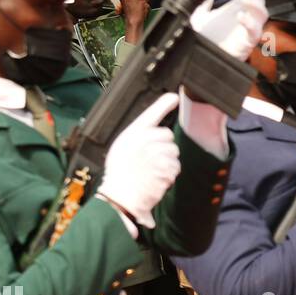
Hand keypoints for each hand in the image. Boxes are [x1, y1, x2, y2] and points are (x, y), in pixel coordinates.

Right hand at [97, 93, 180, 227]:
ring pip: (174, 152)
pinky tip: (156, 179)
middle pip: (168, 136)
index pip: (151, 114)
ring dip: (167, 162)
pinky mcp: (167, 167)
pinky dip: (169, 175)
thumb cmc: (120, 174)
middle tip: (149, 161)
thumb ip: (138, 137)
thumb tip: (156, 131)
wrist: (120, 197)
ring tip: (151, 171)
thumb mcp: (123, 148)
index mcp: (133, 133)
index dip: (164, 104)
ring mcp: (157, 154)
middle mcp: (146, 140)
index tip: (175, 97)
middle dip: (163, 148)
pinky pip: (175, 167)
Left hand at [190, 0, 265, 60]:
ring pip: (262, 15)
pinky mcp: (247, 42)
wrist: (201, 58)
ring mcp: (248, 30)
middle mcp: (245, 18)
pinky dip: (250, 23)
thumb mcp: (199, 17)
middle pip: (259, 1)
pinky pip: (254, 32)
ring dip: (256, 4)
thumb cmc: (205, 39)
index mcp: (236, 10)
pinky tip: (241, 16)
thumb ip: (203, 4)